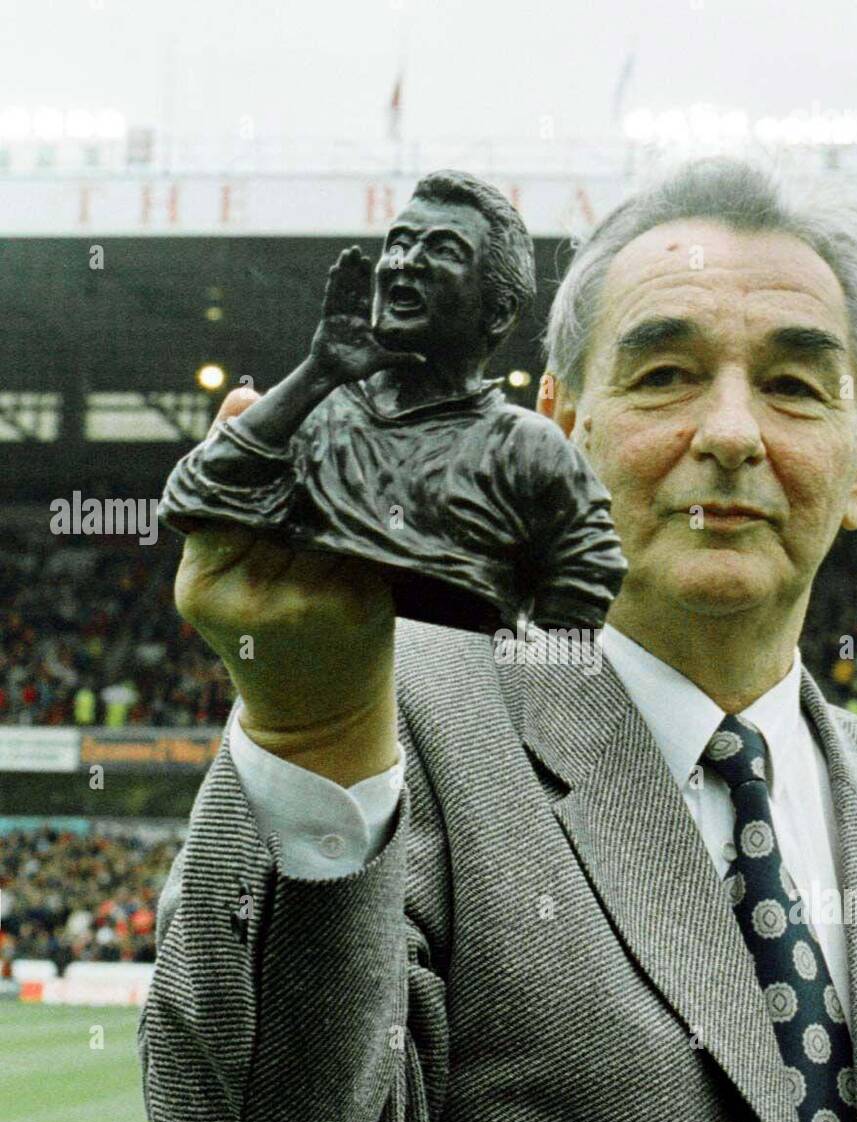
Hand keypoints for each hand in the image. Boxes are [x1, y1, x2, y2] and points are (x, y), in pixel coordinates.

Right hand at [174, 391, 399, 783]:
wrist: (318, 716)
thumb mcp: (223, 571)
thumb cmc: (267, 633)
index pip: (223, 490)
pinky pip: (362, 533)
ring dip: (339, 479)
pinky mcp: (361, 603)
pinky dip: (367, 513)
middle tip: (324, 419)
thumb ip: (226, 493)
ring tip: (354, 454)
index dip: (252, 446)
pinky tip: (377, 498)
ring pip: (324, 508)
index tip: (271, 411)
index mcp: (204, 586)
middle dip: (301, 457)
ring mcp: (310, 601)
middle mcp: (254, 596)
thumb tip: (242, 395)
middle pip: (277, 493)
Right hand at [309, 245, 423, 384]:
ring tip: (345, 253)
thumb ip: (402, 357)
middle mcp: (350, 315)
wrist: (333, 374)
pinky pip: (331, 298)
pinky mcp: (328, 318)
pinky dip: (333, 284)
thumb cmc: (355, 369)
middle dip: (354, 268)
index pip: (365, 294)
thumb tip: (423, 359)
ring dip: (343, 270)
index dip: (365, 277)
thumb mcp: (382, 360)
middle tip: (354, 249)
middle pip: (352, 286)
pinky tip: (335, 270)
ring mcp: (338, 315)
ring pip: (341, 288)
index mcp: (362, 321)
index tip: (368, 261)